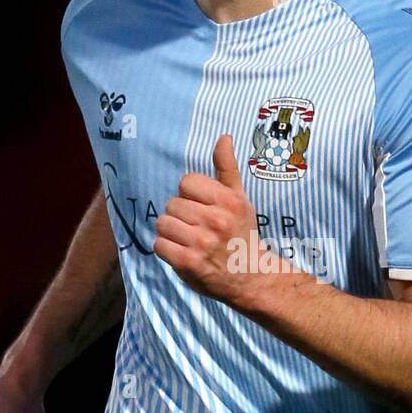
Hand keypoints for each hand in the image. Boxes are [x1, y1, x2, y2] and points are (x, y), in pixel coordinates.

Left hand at [154, 133, 272, 307]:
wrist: (251, 276)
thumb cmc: (242, 233)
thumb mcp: (240, 199)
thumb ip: (227, 168)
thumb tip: (224, 137)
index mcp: (228, 201)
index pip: (186, 182)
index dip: (190, 195)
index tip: (202, 207)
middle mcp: (216, 221)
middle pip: (172, 203)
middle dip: (180, 214)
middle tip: (196, 227)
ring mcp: (202, 243)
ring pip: (162, 223)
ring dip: (170, 232)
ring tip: (188, 239)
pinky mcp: (189, 263)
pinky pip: (159, 245)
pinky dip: (166, 249)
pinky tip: (182, 252)